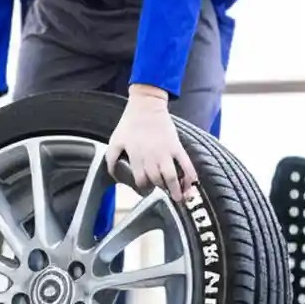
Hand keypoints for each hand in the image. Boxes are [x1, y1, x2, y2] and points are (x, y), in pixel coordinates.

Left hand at [106, 84, 197, 198]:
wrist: (146, 106)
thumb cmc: (130, 122)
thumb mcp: (115, 141)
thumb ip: (111, 159)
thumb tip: (113, 173)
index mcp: (136, 158)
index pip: (141, 181)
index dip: (143, 188)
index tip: (146, 190)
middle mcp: (151, 158)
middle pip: (157, 181)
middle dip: (161, 190)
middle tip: (164, 193)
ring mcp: (165, 152)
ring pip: (171, 177)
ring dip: (176, 189)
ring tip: (180, 197)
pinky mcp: (176, 146)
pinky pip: (186, 163)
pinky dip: (190, 174)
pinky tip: (192, 182)